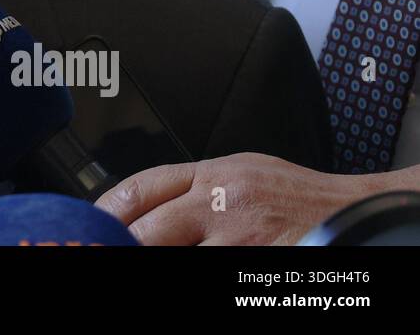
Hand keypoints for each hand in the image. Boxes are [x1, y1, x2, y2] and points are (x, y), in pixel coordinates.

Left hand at [95, 152, 385, 245]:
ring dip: (158, 259)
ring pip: (172, 255)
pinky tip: (201, 268)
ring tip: (155, 255)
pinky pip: (212, 274)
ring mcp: (240, 239)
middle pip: (146, 230)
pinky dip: (200, 271)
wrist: (361, 215)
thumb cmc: (301, 200)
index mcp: (213, 174)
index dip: (106, 209)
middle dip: (123, 245)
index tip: (86, 225)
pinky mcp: (257, 267)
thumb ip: (194, 190)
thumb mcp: (241, 176)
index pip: (140, 188)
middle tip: (106, 250)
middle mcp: (221, 202)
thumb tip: (144, 210)